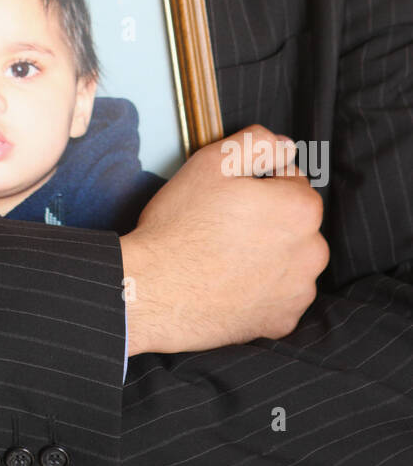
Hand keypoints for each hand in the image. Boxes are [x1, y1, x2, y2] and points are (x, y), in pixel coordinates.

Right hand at [120, 125, 328, 355]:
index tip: (230, 194)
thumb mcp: (212, 162)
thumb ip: (258, 142)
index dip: (258, 181)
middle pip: (294, 222)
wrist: (153, 289)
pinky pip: (279, 296)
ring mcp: (298, 292)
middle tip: (223, 223)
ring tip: (224, 255)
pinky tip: (229, 282)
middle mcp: (312, 252)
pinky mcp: (281, 322)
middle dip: (268, 218)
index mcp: (301, 209)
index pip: (291, 180)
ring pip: (289, 260)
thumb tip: (285, 147)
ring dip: (268, 254)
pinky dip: (261, 290)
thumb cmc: (180, 225)